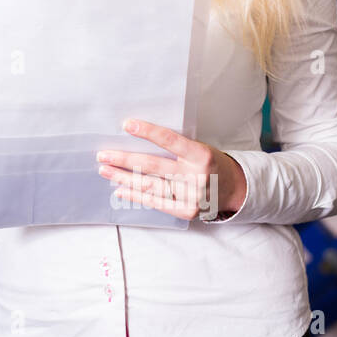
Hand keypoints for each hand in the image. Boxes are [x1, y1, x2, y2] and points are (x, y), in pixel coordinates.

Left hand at [96, 118, 246, 220]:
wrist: (233, 189)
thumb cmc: (209, 163)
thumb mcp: (198, 149)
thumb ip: (174, 147)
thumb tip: (137, 139)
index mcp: (201, 155)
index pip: (170, 140)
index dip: (148, 132)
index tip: (127, 125)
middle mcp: (196, 176)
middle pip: (152, 166)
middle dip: (124, 160)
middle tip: (103, 155)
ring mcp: (191, 196)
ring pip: (150, 186)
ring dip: (123, 178)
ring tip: (106, 170)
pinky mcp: (186, 211)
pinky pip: (155, 202)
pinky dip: (135, 196)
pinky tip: (120, 190)